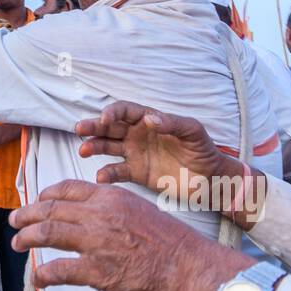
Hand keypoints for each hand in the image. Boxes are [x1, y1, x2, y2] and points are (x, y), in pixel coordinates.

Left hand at [10, 180, 252, 290]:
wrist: (193, 271)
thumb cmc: (175, 245)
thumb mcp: (143, 212)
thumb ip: (115, 212)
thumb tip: (96, 219)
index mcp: (112, 197)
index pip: (67, 189)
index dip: (45, 195)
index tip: (36, 201)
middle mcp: (100, 214)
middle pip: (50, 208)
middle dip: (27, 215)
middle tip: (15, 221)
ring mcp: (97, 242)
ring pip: (48, 233)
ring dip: (27, 238)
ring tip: (16, 243)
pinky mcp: (98, 271)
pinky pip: (59, 270)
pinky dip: (44, 273)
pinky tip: (38, 278)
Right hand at [76, 101, 231, 190]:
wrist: (211, 180)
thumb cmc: (204, 150)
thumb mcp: (193, 132)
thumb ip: (172, 123)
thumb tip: (150, 119)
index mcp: (149, 119)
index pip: (124, 111)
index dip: (112, 112)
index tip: (105, 119)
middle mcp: (137, 134)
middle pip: (109, 127)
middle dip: (93, 126)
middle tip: (79, 129)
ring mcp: (135, 154)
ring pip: (108, 147)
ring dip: (94, 147)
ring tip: (84, 151)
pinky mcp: (136, 173)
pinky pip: (117, 171)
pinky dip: (107, 174)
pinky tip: (101, 177)